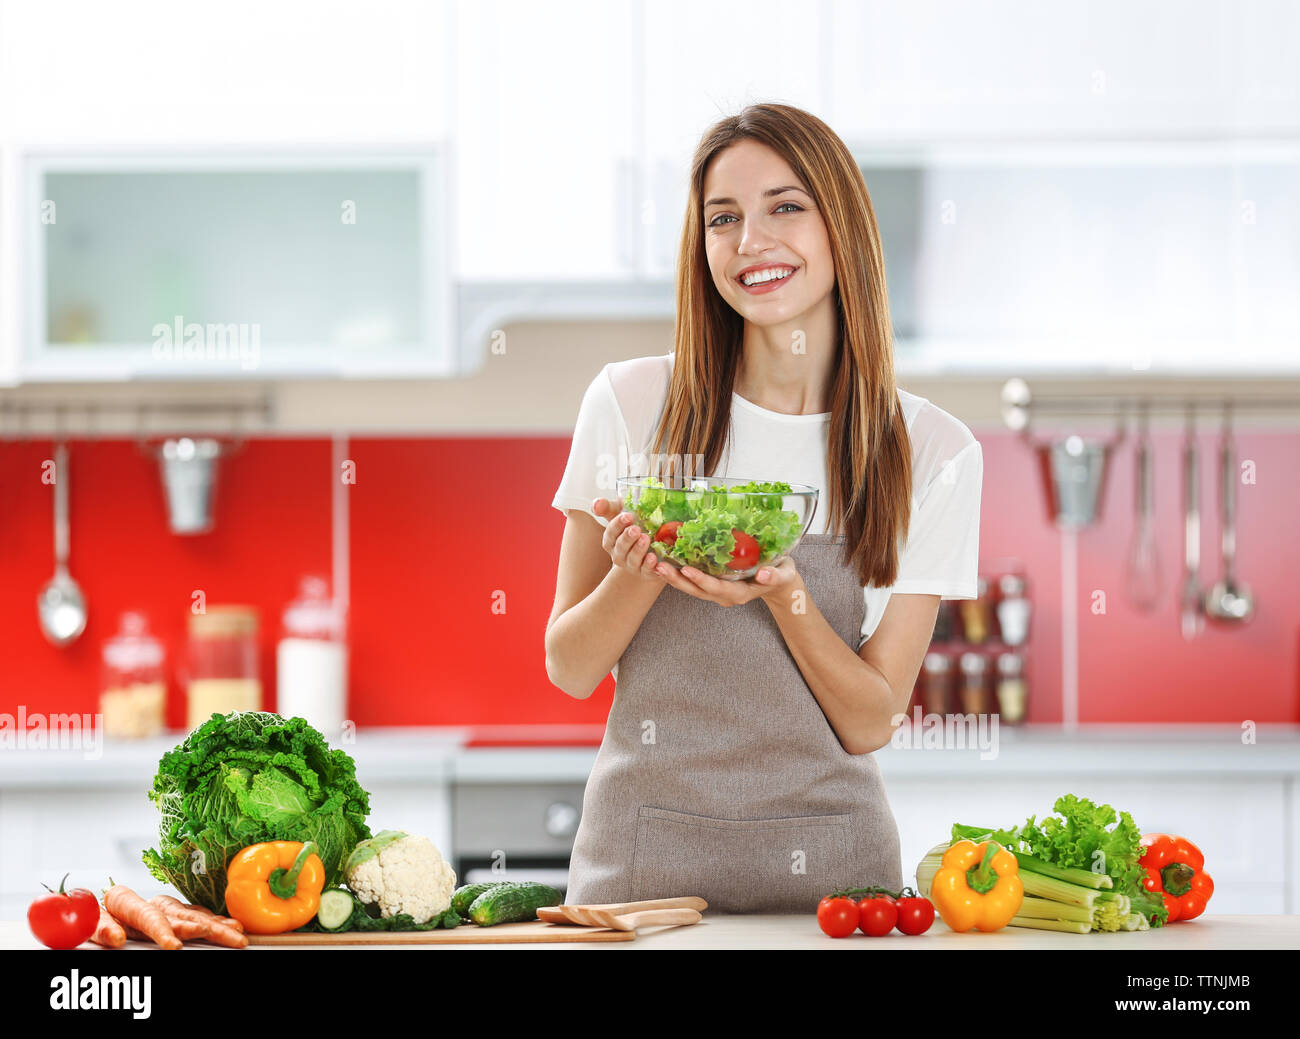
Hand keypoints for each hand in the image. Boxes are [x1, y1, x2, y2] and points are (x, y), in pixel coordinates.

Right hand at [593, 497, 664, 584]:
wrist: (651, 546)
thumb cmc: (632, 525)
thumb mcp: (620, 513)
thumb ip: (607, 507)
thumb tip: (596, 504)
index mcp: (611, 541)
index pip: (610, 534)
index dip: (617, 525)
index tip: (628, 515)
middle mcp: (619, 555)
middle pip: (620, 548)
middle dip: (627, 538)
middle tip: (636, 529)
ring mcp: (632, 565)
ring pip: (633, 560)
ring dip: (638, 550)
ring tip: (645, 538)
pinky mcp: (647, 572)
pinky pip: (647, 571)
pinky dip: (650, 566)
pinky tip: (654, 558)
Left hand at [653, 553, 802, 607]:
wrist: (779, 580)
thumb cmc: (782, 574)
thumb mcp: (784, 574)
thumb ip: (774, 576)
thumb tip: (763, 574)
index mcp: (740, 594)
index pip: (717, 589)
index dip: (702, 580)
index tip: (687, 569)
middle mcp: (725, 596)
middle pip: (698, 591)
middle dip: (678, 580)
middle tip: (660, 566)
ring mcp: (717, 592)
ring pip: (692, 588)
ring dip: (673, 578)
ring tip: (656, 564)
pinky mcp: (713, 585)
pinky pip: (693, 582)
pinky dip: (679, 574)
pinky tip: (665, 562)